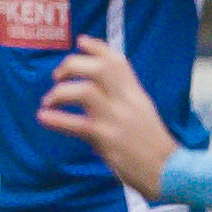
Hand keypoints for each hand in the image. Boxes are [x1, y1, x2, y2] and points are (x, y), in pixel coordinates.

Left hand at [36, 36, 176, 197]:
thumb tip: (96, 88)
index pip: (117, 61)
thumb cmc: (151, 144)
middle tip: (57, 76)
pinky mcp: (106, 139)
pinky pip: (76, 124)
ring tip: (49, 101)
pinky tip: (44, 117)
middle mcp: (126, 101)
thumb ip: (122, 98)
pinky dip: (56, 120)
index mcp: (135, 93)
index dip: (97, 47)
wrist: (167, 170)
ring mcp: (116, 119)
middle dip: (72, 65)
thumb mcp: (142, 112)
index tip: (80, 42)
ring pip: (84, 91)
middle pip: (98, 68)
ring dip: (60, 93)